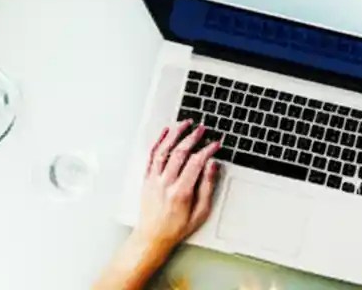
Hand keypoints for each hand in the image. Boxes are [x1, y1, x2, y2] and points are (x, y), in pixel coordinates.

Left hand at [93, 121, 220, 289]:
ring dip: (174, 135)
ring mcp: (154, 180)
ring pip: (163, 151)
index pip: (195, 163)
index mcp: (181, 192)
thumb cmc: (176, 227)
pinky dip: (158, 142)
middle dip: (192, 137)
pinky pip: (151, 156)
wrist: (152, 236)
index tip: (215, 144)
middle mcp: (165, 184)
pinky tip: (165, 133)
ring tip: (184, 124)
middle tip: (201, 129)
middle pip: (179, 153)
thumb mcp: (200, 212)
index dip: (207, 150)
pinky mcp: (146, 179)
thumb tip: (212, 167)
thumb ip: (207, 187)